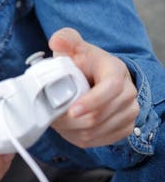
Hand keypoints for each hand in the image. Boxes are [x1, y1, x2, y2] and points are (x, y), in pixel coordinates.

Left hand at [48, 27, 138, 147]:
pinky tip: (70, 127)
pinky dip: (78, 137)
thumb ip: (66, 40)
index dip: (91, 101)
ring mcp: (129, 112)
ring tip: (58, 120)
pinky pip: (97, 141)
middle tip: (51, 116)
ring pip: (96, 131)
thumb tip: (57, 41)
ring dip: (72, 130)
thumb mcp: (75, 47)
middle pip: (99, 116)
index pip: (110, 88)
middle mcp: (128, 93)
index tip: (72, 110)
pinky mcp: (125, 128)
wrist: (99, 78)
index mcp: (116, 71)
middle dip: (70, 120)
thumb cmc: (85, 63)